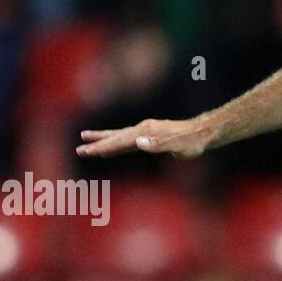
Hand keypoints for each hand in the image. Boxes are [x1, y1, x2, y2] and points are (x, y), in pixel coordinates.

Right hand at [76, 116, 220, 159]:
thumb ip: (158, 145)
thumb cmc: (192, 143)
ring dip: (102, 138)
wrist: (203, 132)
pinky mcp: (149, 133)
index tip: (86, 152)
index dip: (103, 148)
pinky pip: (128, 136)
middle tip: (78, 150)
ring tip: (84, 137)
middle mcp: (142, 129)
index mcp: (145, 133)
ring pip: (119, 134)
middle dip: (97, 144)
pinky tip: (112, 142)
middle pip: (115, 137)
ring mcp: (145, 130)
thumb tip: (139, 143)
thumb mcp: (178, 146)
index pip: (119, 142)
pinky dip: (116, 138)